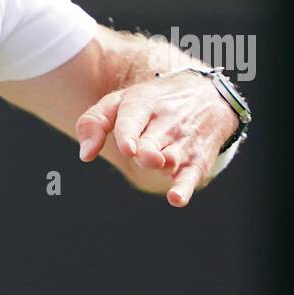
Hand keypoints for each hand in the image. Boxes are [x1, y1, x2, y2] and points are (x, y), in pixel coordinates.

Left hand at [76, 69, 239, 207]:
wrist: (207, 95)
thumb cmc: (150, 103)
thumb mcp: (119, 101)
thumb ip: (94, 123)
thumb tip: (85, 156)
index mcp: (142, 104)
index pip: (132, 120)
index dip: (129, 135)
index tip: (128, 149)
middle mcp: (165, 123)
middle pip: (150, 145)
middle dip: (147, 154)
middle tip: (145, 157)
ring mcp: (182, 143)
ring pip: (170, 160)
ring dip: (164, 165)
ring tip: (159, 161)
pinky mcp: (197, 160)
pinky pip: (190, 176)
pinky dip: (184, 188)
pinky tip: (176, 199)